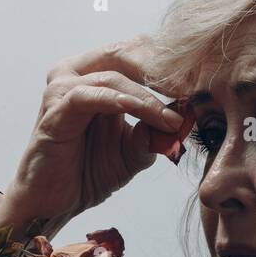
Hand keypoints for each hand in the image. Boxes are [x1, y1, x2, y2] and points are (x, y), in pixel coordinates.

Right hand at [0, 34, 188, 240]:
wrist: (52, 203)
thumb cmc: (87, 173)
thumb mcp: (134, 152)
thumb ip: (154, 132)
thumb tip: (182, 117)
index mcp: (96, 74)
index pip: (139, 53)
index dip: (171, 65)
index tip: (203, 82)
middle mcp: (77, 73)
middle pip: (128, 53)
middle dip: (163, 71)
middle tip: (194, 89)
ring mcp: (62, 88)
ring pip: (114, 76)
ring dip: (147, 97)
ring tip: (173, 116)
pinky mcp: (54, 109)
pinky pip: (90, 96)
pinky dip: (119, 102)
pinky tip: (142, 112)